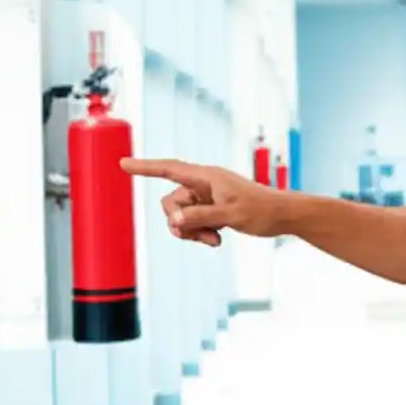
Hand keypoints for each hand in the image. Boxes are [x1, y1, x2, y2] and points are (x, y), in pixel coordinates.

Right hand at [121, 158, 285, 245]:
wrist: (282, 216)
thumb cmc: (261, 211)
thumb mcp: (231, 215)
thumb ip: (201, 217)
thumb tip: (175, 221)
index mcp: (206, 176)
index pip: (169, 169)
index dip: (145, 168)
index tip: (123, 164)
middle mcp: (203, 184)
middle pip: (171, 202)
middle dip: (180, 223)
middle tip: (203, 237)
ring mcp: (207, 197)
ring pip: (181, 216)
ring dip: (192, 232)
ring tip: (214, 240)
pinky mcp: (212, 209)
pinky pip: (193, 222)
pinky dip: (200, 233)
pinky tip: (218, 239)